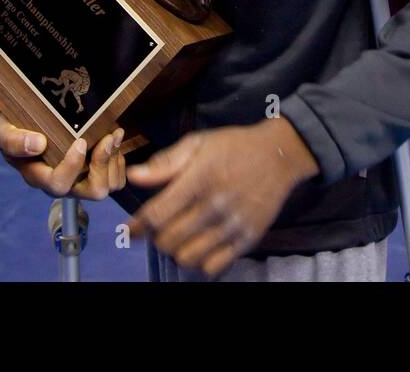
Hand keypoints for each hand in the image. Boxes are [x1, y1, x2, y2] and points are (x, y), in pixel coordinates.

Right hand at [0, 109, 125, 199]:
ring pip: (108, 186)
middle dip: (103, 164)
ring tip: (114, 134)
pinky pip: (115, 178)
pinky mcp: (93, 173)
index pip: (59, 184)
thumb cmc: (12, 128)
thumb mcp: (4, 131)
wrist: (21, 123)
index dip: (73, 166)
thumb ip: (14, 140)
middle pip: (92, 191)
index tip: (80, 141)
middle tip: (108, 137)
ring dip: (114, 160)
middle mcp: (62, 184)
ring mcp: (79, 180)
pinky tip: (113, 140)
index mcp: (38, 177)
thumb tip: (37, 144)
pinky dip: (119, 160)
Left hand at [126, 119, 317, 276]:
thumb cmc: (234, 147)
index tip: (130, 230)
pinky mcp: (249, 238)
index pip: (157, 214)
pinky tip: (202, 245)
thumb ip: (165, 162)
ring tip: (181, 237)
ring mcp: (233, 225)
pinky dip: (201, 261)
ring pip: (188, 257)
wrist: (279, 155)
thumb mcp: (198, 143)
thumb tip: (133, 176)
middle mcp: (215, 205)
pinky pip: (214, 266)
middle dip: (156, 237)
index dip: (137, 226)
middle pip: (168, 240)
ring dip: (177, 250)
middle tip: (161, 227)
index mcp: (199, 179)